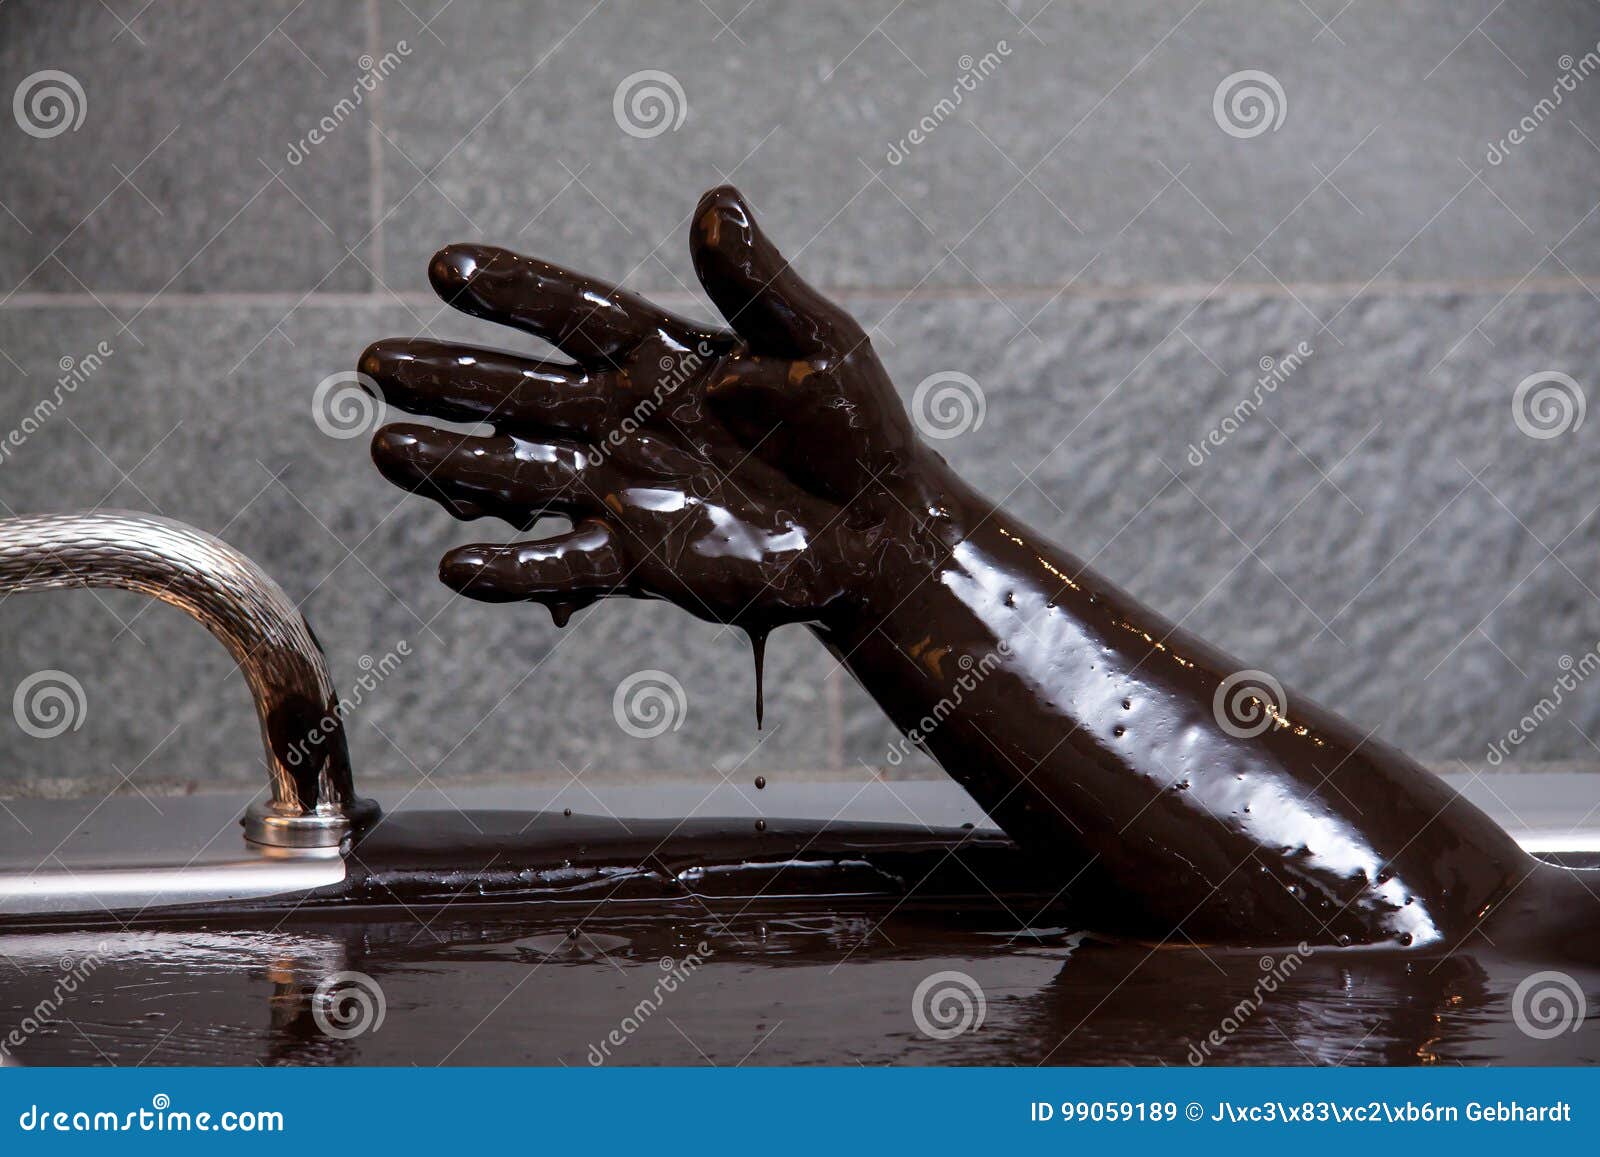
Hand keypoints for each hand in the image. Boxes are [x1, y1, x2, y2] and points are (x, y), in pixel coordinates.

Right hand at [359, 186, 948, 631]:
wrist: (880, 531)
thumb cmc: (854, 427)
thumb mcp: (817, 344)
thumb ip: (757, 285)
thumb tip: (716, 201)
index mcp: (660, 358)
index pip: (572, 314)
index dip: (512, 292)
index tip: (445, 266)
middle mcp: (624, 421)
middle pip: (521, 393)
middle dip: (451, 379)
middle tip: (375, 366)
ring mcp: (625, 491)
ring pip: (522, 474)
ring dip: (457, 465)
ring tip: (387, 450)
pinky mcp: (639, 559)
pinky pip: (564, 564)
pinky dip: (514, 570)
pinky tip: (455, 568)